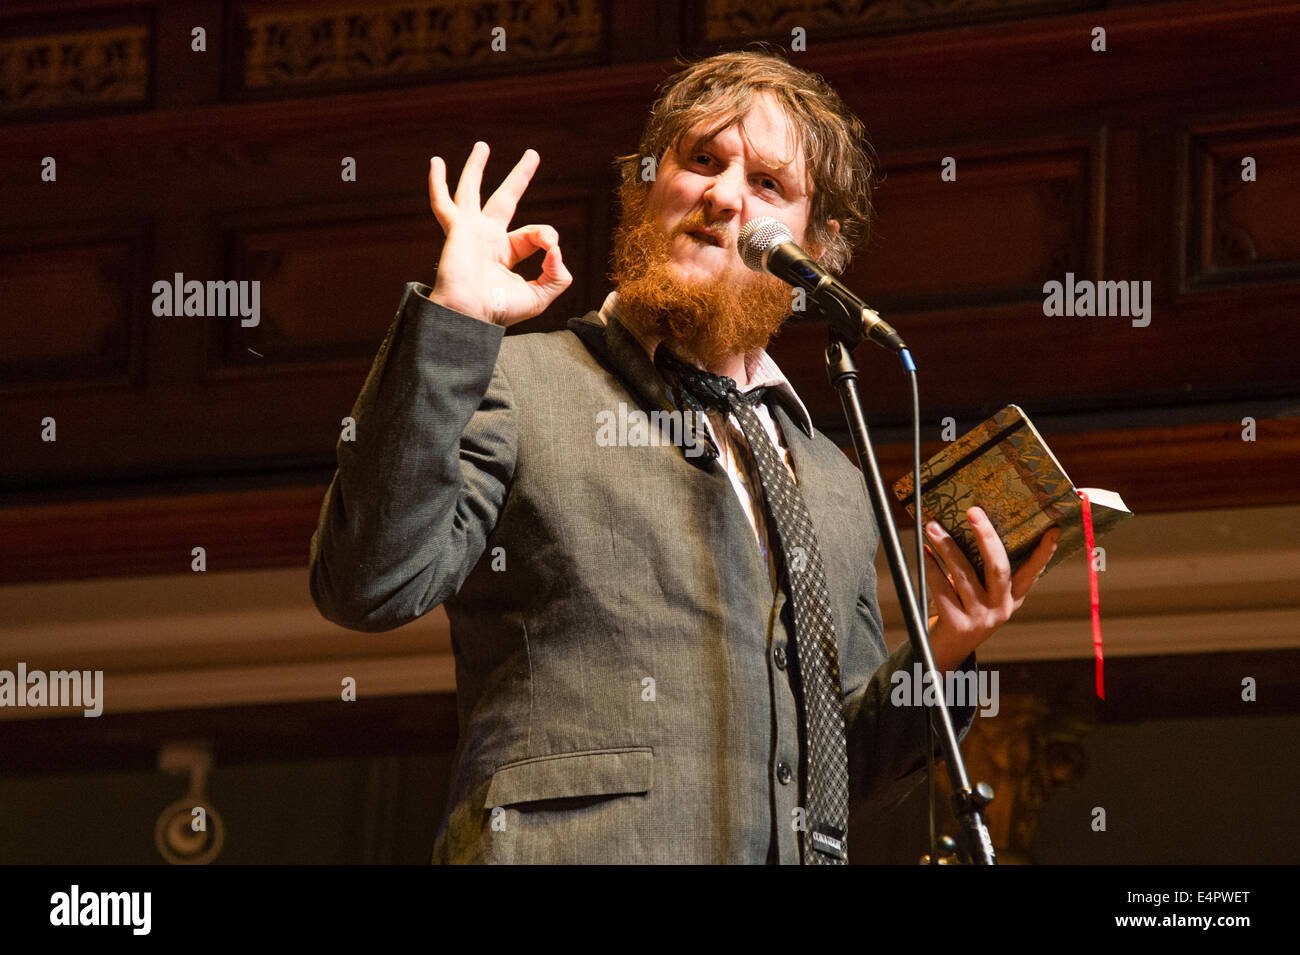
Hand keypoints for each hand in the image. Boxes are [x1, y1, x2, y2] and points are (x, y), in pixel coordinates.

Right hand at [427, 142, 571, 324]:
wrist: (469, 316)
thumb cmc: (499, 311)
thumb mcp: (540, 296)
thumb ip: (557, 276)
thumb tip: (556, 250)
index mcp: (505, 254)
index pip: (534, 234)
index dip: (548, 237)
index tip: (552, 250)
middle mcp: (487, 239)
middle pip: (505, 200)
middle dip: (519, 177)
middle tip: (532, 155)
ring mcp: (469, 231)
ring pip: (471, 191)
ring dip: (476, 168)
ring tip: (482, 146)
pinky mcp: (455, 229)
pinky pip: (443, 203)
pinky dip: (437, 184)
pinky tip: (435, 163)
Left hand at [922, 506, 1059, 672]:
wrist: (944, 651)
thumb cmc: (961, 609)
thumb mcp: (979, 591)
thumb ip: (980, 568)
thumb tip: (970, 525)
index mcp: (1013, 597)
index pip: (1033, 571)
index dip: (1044, 552)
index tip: (1053, 529)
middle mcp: (1002, 608)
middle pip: (999, 567)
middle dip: (986, 536)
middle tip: (974, 512)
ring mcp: (981, 618)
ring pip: (964, 574)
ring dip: (947, 547)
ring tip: (933, 527)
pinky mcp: (958, 624)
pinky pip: (942, 588)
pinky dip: (931, 568)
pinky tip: (924, 551)